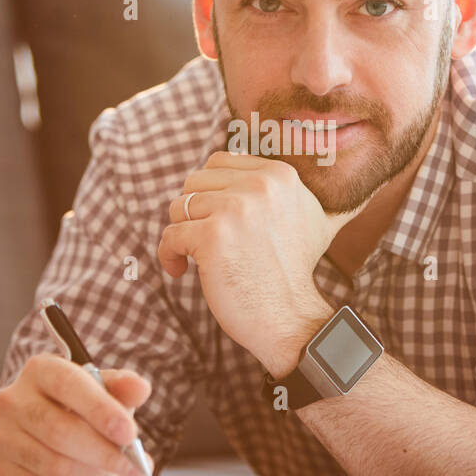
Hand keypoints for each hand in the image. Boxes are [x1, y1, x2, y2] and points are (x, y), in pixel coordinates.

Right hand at [0, 353, 153, 475]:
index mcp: (41, 370)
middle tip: (134, 466)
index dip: (101, 411)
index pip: (69, 386)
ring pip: (54, 466)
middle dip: (105, 454)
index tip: (129, 434)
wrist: (36, 429)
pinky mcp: (2, 469)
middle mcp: (14, 400)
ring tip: (118, 474)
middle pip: (60, 432)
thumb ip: (122, 387)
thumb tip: (140, 388)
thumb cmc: (75, 405)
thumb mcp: (99, 389)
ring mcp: (3, 436)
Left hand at [156, 151, 371, 376]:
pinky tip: (181, 270)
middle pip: (195, 182)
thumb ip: (280, 186)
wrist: (291, 318)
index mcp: (280, 174)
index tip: (216, 219)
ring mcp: (235, 209)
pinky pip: (170, 235)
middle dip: (194, 212)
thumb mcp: (307, 215)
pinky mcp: (212, 237)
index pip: (219, 162)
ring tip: (197, 257)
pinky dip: (169, 254)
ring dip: (183, 233)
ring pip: (179, 207)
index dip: (209, 191)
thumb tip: (250, 157)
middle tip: (205, 240)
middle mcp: (260, 185)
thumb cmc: (293, 271)